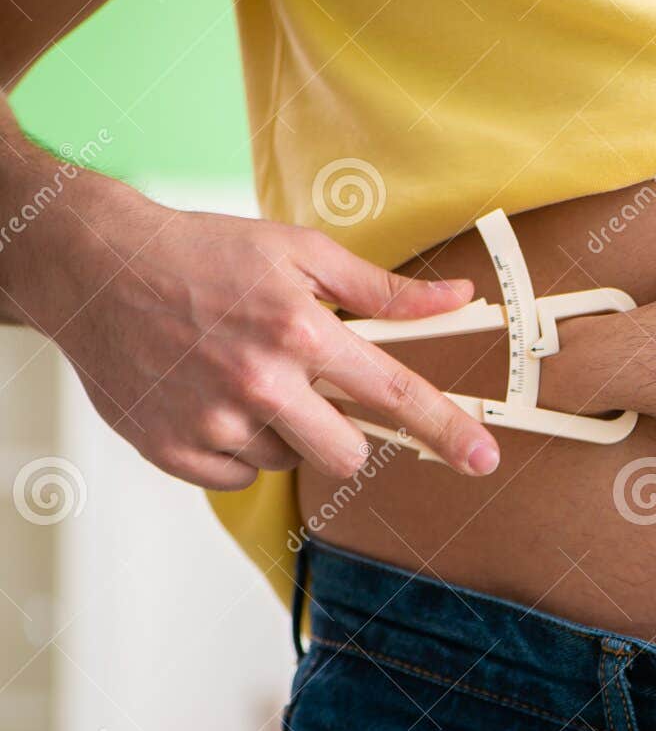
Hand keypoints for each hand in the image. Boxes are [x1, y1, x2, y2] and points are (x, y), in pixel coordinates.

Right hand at [17, 176, 500, 489]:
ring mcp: (211, 422)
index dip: (447, 429)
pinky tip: (214, 399)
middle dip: (346, 431)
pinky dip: (238, 448)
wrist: (96, 267)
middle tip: (313, 390)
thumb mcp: (301, 254)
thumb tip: (457, 297)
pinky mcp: (171, 450)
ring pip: (290, 462)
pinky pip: (240, 476)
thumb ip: (384, 289)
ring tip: (246, 378)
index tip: (484, 458)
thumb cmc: (201, 254)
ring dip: (285, 431)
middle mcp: (259, 383)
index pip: (394, 394)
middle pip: (347, 453)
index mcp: (301, 332)